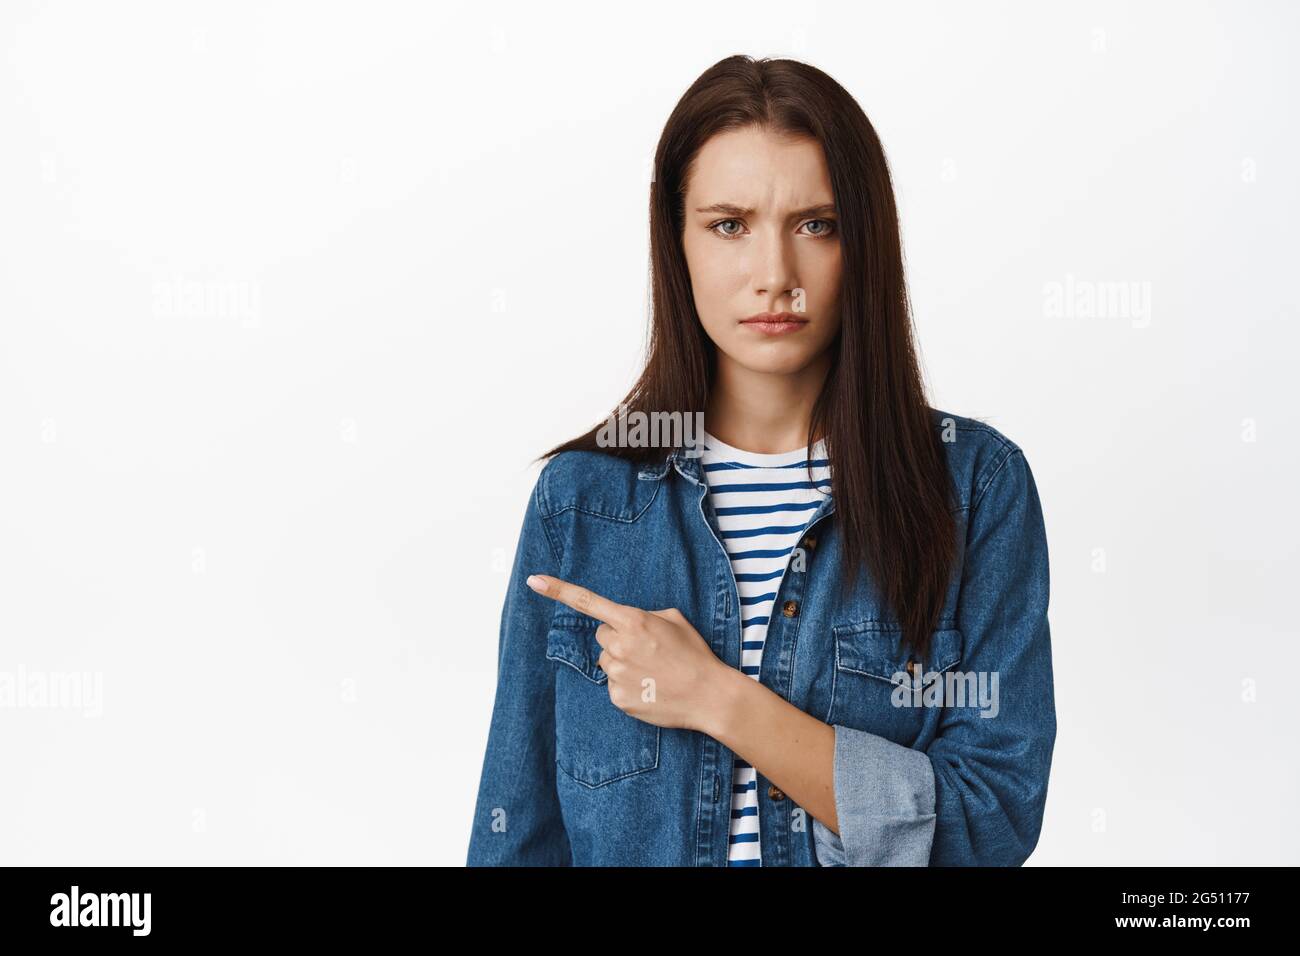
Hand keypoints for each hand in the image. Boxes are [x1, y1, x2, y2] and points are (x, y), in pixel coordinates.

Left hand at [525, 573, 728, 732]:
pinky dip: (628, 685)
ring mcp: (617, 674)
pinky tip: (649, 687)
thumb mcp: (674, 620)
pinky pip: (612, 685)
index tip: (533, 581)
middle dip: (618, 639)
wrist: (708, 695)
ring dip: (623, 663)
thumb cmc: (694, 654)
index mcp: (633, 621)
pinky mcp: (618, 698)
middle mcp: (620, 646)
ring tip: (652, 670)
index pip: (588, 602)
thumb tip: (625, 624)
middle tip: (647, 649)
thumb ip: (643, 615)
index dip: (558, 590)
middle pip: (602, 635)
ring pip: (606, 661)